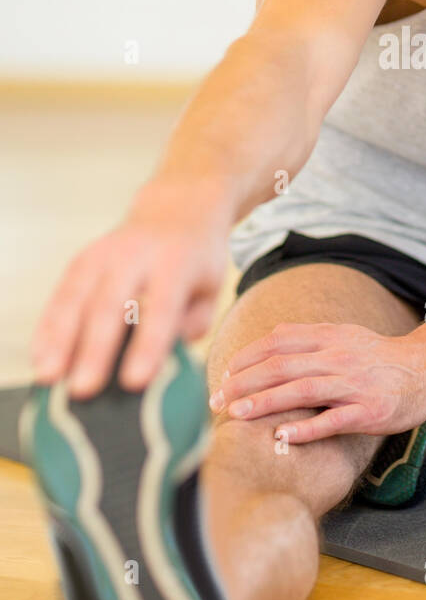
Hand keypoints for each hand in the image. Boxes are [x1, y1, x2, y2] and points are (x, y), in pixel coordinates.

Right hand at [30, 178, 232, 397]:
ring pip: (77, 297)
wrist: (175, 209)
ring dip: (60, 340)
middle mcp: (136, 254)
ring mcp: (104, 252)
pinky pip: (61, 293)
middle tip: (83, 390)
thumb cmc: (195, 261)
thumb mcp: (210, 288)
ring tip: (49, 378)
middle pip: (110, 303)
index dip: (147, 345)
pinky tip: (40, 356)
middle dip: (94, 349)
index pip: (161, 308)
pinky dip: (48, 326)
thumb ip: (194, 324)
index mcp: (175, 262)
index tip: (135, 382)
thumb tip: (168, 362)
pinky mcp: (82, 258)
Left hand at [213, 321, 425, 444]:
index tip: (225, 374)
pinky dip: (306, 428)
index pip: (279, 340)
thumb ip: (310, 338)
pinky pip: (333, 419)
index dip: (248, 357)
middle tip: (216, 400)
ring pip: (302, 390)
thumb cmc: (380, 357)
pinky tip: (282, 436)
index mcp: (330, 336)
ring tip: (237, 414)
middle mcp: (339, 356)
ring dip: (266, 402)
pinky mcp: (369, 411)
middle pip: (283, 365)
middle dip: (245, 382)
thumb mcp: (345, 335)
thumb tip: (270, 342)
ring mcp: (355, 384)